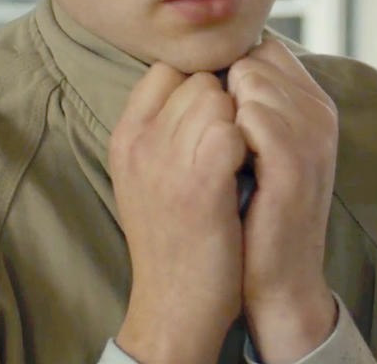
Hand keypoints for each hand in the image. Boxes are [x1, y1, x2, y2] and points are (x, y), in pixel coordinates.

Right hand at [110, 64, 249, 363]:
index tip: (214, 117)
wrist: (174, 304)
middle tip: (232, 144)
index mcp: (125, 137)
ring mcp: (167, 160)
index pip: (165, 71)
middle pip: (199, 80)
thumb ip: (160, 128)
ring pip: (221, 99)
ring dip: (242, 123)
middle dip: (225, 104)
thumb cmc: (171, 237)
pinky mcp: (201, 183)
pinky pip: (235, 131)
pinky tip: (250, 172)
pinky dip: (251, 145)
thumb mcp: (143, 175)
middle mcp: (139, 142)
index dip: (198, 87)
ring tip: (241, 160)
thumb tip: (196, 85)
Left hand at [228, 40, 338, 363]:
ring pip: (251, 80)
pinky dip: (227, 134)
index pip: (266, 49)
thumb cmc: (259, 212)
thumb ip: (254, 101)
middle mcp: (321, 113)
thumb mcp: (264, 147)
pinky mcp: (296, 162)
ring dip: (223, 114)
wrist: (280, 281)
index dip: (233, 75)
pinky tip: (226, 167)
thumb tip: (219, 64)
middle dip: (225, 92)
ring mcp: (313, 135)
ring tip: (226, 159)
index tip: (221, 117)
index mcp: (315, 104)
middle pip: (255, 60)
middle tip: (222, 144)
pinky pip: (250, 115)